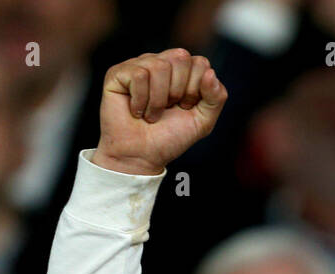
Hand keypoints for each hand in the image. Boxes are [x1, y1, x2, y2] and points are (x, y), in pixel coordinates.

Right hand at [94, 49, 226, 174]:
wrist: (142, 156)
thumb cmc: (170, 137)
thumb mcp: (203, 121)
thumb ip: (216, 98)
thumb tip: (210, 73)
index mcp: (182, 71)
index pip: (200, 63)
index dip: (196, 90)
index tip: (185, 107)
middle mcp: (161, 62)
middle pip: (181, 57)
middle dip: (178, 91)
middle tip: (168, 108)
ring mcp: (139, 65)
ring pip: (159, 66)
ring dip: (158, 100)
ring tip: (152, 114)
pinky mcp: (118, 73)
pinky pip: (138, 75)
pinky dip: (141, 101)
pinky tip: (136, 111)